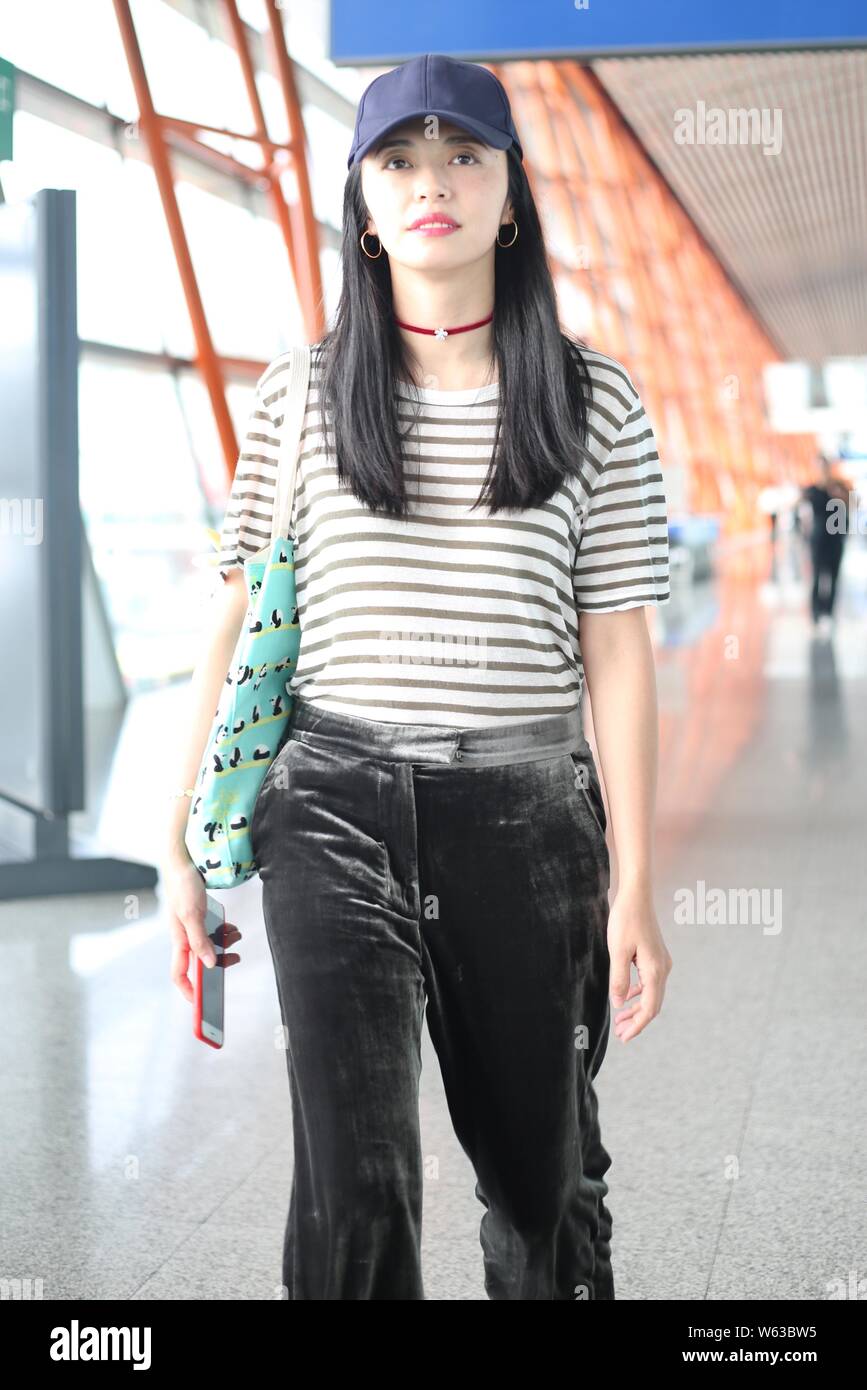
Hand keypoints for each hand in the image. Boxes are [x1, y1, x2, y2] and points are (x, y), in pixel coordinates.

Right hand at [162, 850, 242, 1002]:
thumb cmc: (183, 885)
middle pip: (200, 962)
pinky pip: (213, 931)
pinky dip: (224, 932)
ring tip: (237, 936)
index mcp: (179, 940)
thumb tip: (210, 966)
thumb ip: (199, 941)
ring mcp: (192, 926)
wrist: (183, 859)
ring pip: (209, 946)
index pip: (179, 974)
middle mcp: (184, 936)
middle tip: (236, 958)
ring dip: (225, 944)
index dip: (189, 991)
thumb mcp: (192, 914)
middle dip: (219, 963)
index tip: (201, 1003)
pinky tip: (232, 926)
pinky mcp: (199, 916)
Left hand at [607, 881, 671, 1042]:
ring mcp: (661, 962)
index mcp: (655, 971)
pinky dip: (639, 994)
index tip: (624, 1038)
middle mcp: (663, 969)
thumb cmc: (626, 920)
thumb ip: (618, 979)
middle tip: (620, 1033)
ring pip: (651, 994)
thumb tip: (618, 1005)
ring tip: (621, 1020)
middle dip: (637, 1020)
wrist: (636, 895)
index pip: (649, 1008)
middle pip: (652, 1004)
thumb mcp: (617, 951)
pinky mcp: (656, 956)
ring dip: (637, 1008)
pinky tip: (627, 997)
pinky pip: (650, 982)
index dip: (637, 1025)